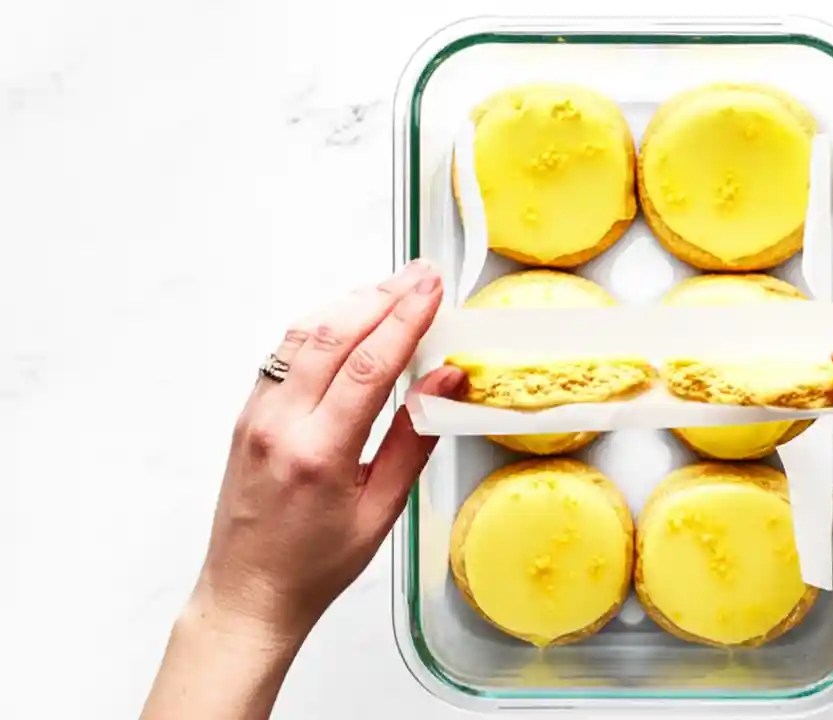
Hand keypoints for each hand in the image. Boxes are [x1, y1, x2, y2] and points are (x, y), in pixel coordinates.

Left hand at [196, 259, 463, 643]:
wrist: (249, 592)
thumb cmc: (315, 563)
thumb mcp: (381, 509)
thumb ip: (414, 439)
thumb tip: (445, 381)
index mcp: (317, 453)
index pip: (368, 365)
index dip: (405, 319)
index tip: (433, 289)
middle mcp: (279, 425)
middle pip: (334, 334)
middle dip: (382, 297)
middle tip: (421, 274)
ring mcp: (256, 415)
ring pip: (304, 335)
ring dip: (351, 304)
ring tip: (393, 288)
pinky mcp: (248, 414)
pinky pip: (285, 354)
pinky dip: (323, 326)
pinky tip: (350, 320)